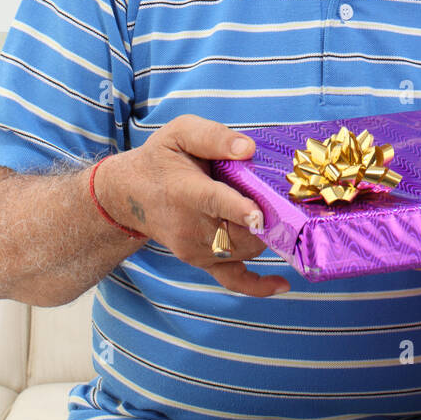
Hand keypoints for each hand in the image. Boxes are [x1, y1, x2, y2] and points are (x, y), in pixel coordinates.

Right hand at [96, 115, 289, 298]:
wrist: (130, 195)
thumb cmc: (161, 160)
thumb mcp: (180, 133)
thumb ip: (212, 136)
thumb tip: (247, 148)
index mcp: (187, 192)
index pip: (215, 203)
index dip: (240, 210)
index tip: (259, 215)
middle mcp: (191, 227)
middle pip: (237, 232)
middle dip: (267, 221)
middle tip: (290, 204)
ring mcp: (196, 250)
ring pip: (242, 251)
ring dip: (266, 237)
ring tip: (283, 216)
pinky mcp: (202, 262)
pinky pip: (231, 279)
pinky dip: (257, 285)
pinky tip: (282, 283)